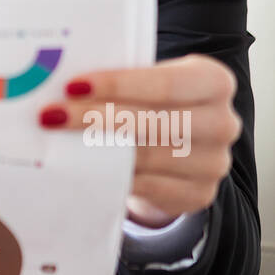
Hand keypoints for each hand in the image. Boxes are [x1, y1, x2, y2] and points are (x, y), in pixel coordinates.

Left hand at [37, 53, 240, 225]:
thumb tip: (63, 82)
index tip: (72, 86)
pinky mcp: (200, 195)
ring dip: (97, 150)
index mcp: (213, 81)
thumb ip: (121, 80)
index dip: (117, 84)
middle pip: (153, 121)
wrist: (181, 148)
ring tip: (57, 141)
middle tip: (51, 116)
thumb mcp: (149, 83)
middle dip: (96, 118)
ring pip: (147, 157)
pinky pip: (149, 187)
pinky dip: (113, 177)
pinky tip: (82, 168)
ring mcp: (214, 163)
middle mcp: (222, 121)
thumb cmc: (156, 104)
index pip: (164, 83)